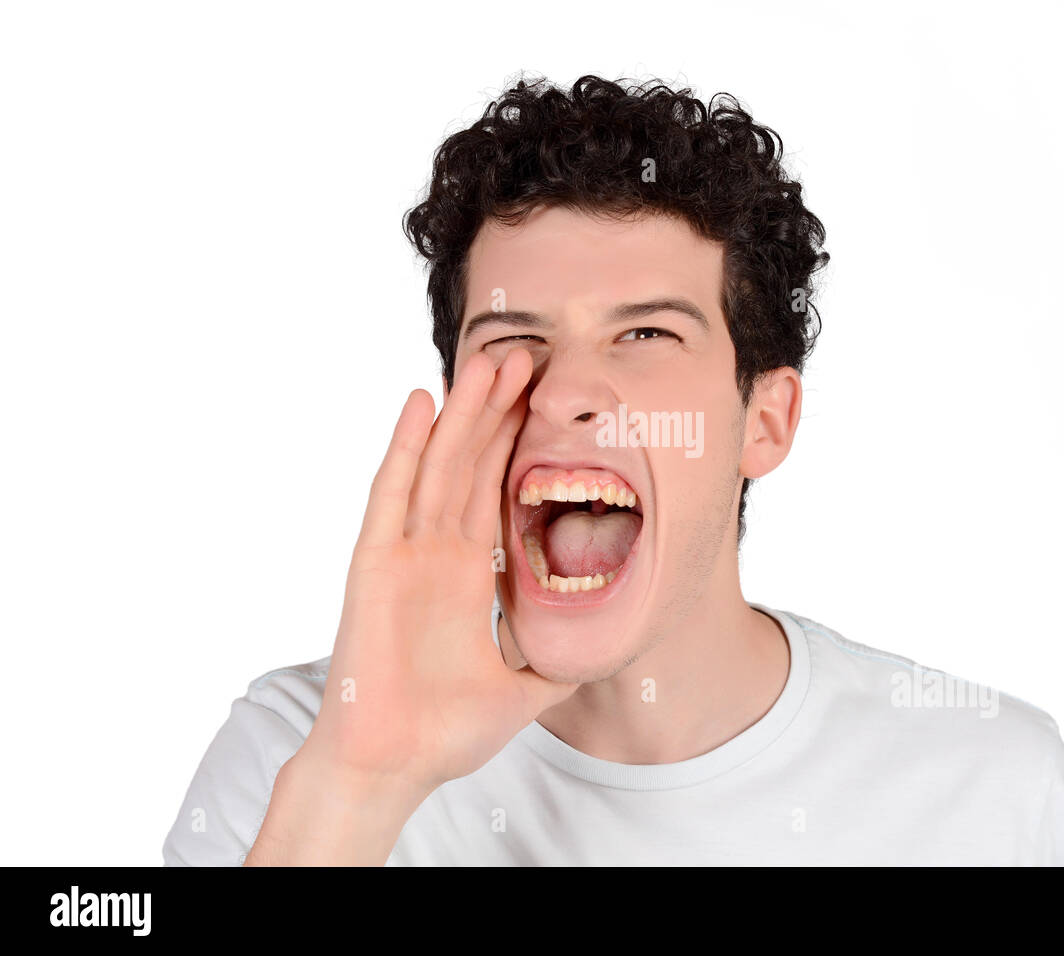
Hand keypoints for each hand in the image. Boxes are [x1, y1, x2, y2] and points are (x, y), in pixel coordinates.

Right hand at [246, 349, 577, 863]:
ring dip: (462, 412)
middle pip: (471, 464)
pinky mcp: (375, 562)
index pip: (498, 490)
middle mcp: (437, 553)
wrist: (392, 767)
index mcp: (470, 573)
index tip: (546, 400)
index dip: (520, 445)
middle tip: (525, 356)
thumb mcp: (523, 688)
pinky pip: (391, 493)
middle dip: (498, 411)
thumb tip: (600, 651)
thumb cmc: (444, 734)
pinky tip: (421, 402)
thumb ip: (555, 661)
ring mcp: (404, 553)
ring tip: (487, 360)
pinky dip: (403, 446)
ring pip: (437, 464)